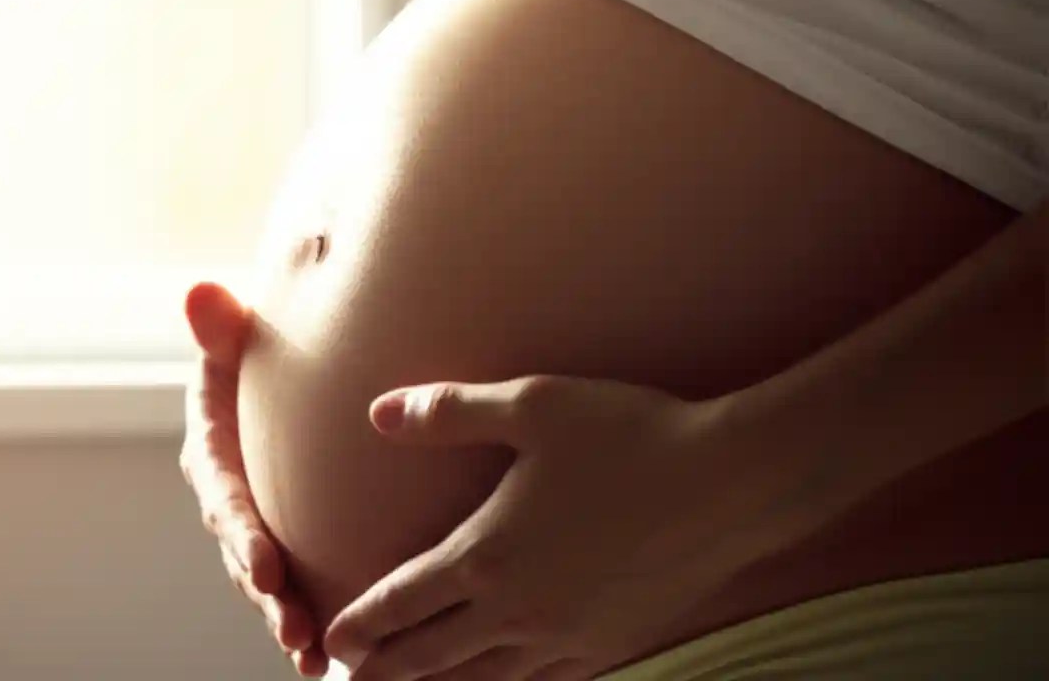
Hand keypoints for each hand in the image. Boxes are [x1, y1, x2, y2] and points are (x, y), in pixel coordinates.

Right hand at [179, 282, 328, 676]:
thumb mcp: (238, 335)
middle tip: (297, 633)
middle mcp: (230, 495)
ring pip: (268, 581)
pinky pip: (298, 579)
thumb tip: (200, 292)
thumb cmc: (260, 348)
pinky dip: (314, 616)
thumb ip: (221, 323)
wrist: (286, 367)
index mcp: (212, 451)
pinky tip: (339, 653)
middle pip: (243, 554)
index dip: (242, 534)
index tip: (267, 567)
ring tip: (317, 659)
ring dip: (290, 619)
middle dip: (268, 598)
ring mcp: (258, 520)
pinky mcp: (289, 534)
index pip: (224, 497)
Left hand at [323, 375, 793, 680]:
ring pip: (482, 680)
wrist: (728, 482)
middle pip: (431, 656)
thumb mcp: (532, 406)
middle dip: (386, 671)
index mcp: (487, 555)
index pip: (403, 602)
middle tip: (353, 680)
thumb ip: (449, 412)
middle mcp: (517, 608)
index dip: (361, 626)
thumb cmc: (628, 434)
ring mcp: (565, 634)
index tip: (330, 643)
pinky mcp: (610, 644)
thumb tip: (377, 412)